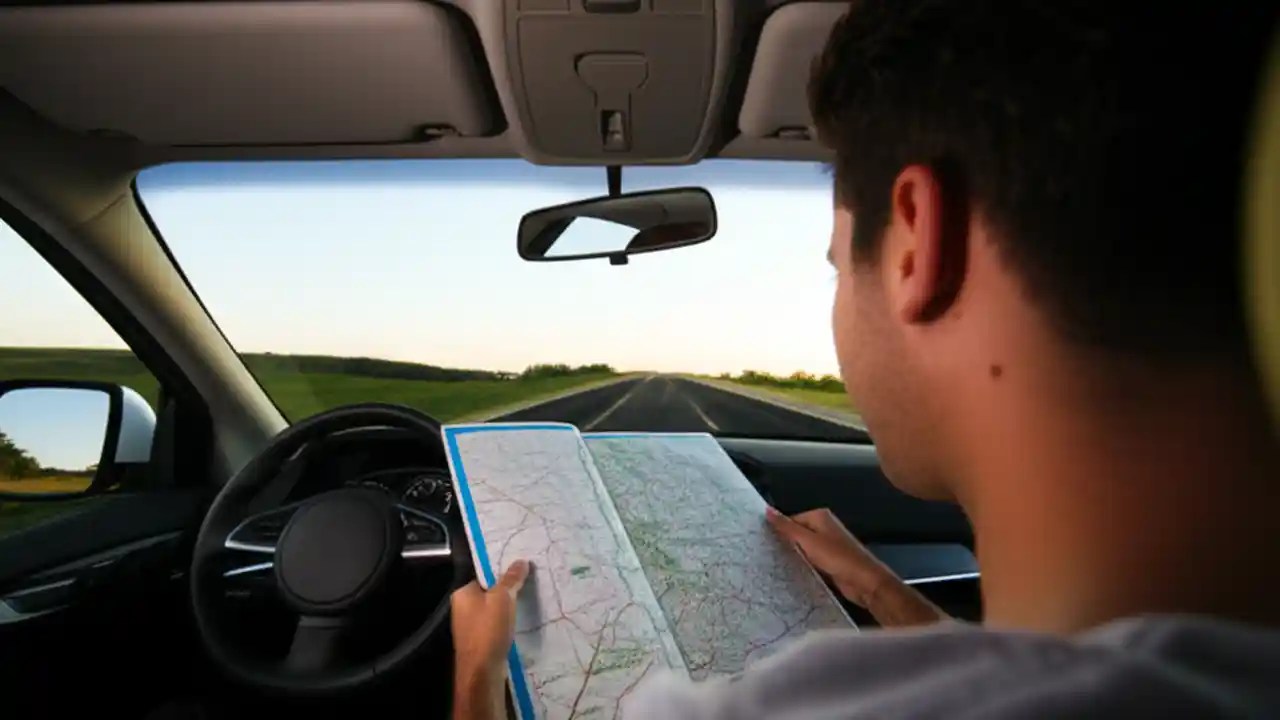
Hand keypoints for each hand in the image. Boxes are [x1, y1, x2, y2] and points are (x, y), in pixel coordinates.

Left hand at [451, 560, 528, 719]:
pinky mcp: (479, 642)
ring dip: (508, 609)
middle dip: (507, 592)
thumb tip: (521, 561)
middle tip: (528, 586)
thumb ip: (511, 579)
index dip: (502, 573)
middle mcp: (462, 609)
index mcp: (462, 594)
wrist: (482, 671)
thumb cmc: (488, 630)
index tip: (521, 572)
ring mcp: (470, 627)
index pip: (483, 576)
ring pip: (493, 611)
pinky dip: (506, 624)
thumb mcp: (502, 598)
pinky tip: (520, 624)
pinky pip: (495, 626)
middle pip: (489, 593)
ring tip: (528, 603)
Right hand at [767, 507, 945, 626]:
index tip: (764, 542)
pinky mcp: (829, 562)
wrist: (864, 582)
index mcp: (819, 517)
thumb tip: (768, 511)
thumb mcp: (808, 541)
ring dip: (793, 557)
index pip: (790, 520)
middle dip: (785, 544)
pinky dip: (802, 566)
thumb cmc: (840, 558)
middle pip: (796, 534)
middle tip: (767, 555)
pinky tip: (792, 574)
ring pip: (802, 549)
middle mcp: (824, 529)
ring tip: (777, 565)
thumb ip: (787, 527)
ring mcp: (827, 546)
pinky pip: (809, 561)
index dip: (778, 531)